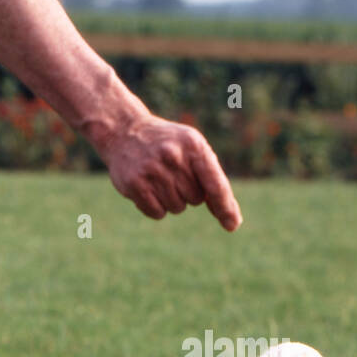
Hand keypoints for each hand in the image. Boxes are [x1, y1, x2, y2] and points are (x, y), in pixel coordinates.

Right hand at [99, 114, 241, 230]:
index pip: (215, 183)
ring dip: (171, 199)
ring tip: (159, 177)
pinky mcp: (135, 184)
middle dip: (188, 192)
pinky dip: (156, 207)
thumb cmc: (168, 145)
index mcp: (193, 145)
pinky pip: (158, 213)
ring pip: (177, 208)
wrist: (124, 131)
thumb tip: (230, 218)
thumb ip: (212, 178)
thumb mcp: (193, 149)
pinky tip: (147, 187)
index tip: (232, 224)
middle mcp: (173, 157)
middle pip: (195, 199)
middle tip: (172, 172)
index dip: (225, 206)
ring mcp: (152, 170)